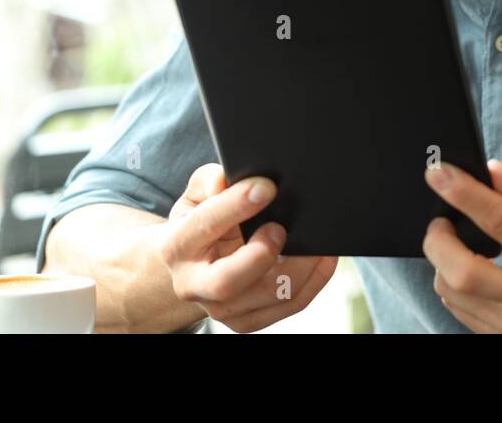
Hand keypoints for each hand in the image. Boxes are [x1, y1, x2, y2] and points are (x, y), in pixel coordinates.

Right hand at [156, 164, 337, 332]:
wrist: (192, 265)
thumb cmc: (200, 221)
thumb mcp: (196, 196)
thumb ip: (208, 181)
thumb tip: (226, 180)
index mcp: (177, 245)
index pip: (206, 224)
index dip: (236, 205)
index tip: (267, 188)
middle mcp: (194, 284)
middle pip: (227, 282)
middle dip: (260, 255)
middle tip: (280, 229)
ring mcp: (221, 309)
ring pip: (268, 296)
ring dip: (299, 268)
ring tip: (318, 241)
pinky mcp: (247, 321)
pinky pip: (288, 304)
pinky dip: (313, 280)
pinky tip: (324, 258)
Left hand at [422, 159, 501, 331]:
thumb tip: (488, 172)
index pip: (499, 221)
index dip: (463, 193)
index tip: (438, 173)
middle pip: (462, 272)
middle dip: (438, 240)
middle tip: (441, 221)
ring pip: (451, 291)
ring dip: (444, 261)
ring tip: (461, 244)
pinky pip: (457, 308)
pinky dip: (454, 282)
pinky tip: (473, 267)